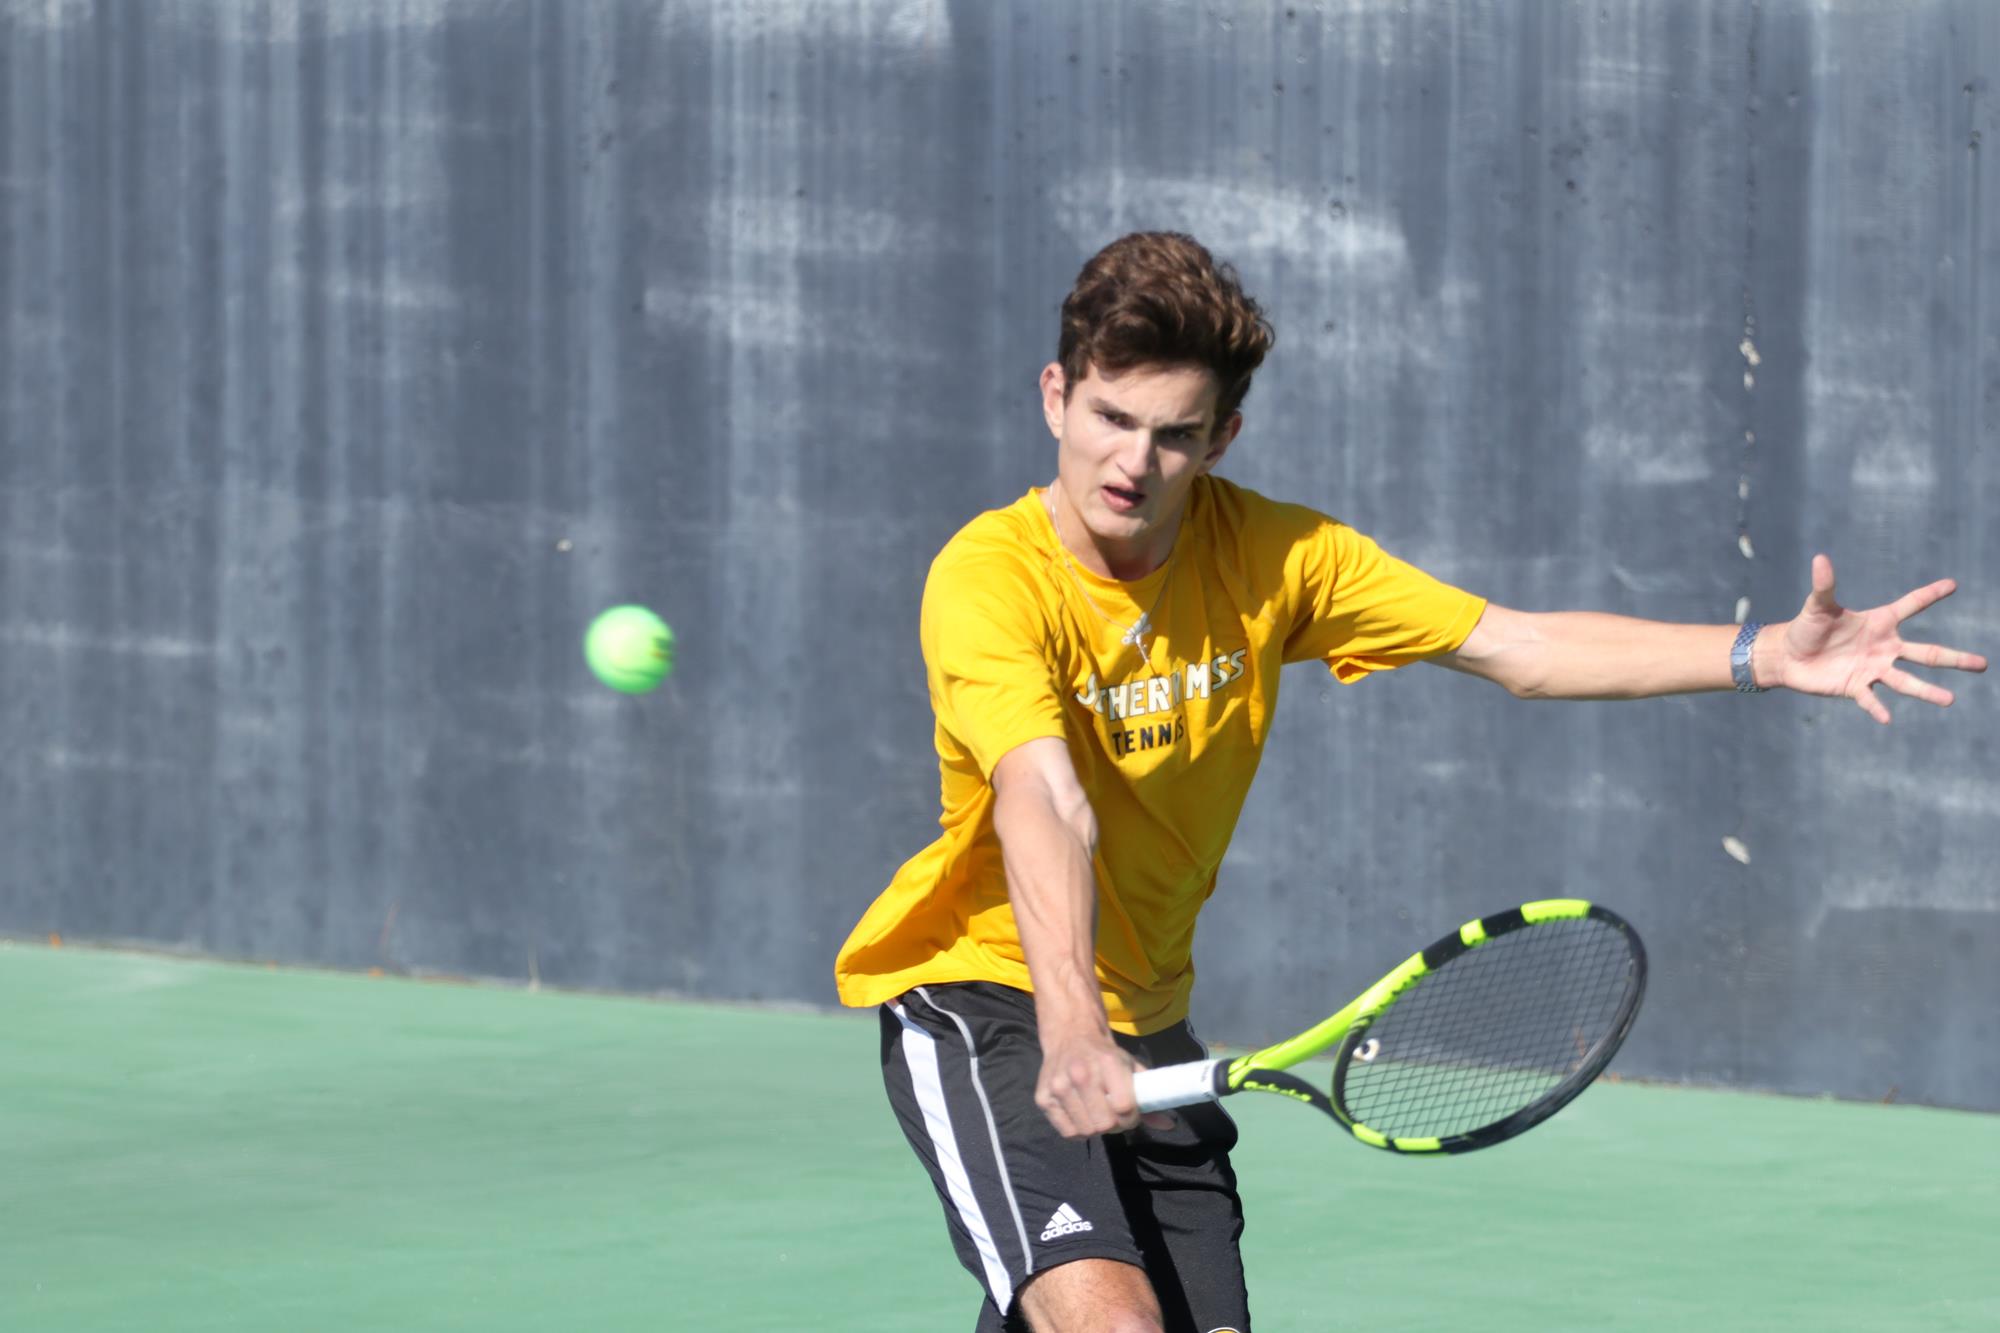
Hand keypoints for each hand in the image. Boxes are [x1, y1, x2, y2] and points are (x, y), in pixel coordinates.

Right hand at [1034, 1028, 1174, 1138]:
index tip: (1131, 1114)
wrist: (1070, 1036)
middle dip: (1115, 1125)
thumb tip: (1169, 1125)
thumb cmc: (1105, 1055)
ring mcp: (1059, 1086)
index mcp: (1108, 1063)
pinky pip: (1068, 1132)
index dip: (1132, 1118)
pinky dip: (1079, 1130)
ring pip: (1086, 1131)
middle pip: (1105, 1124)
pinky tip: (1082, 1114)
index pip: (1124, 1107)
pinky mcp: (1043, 1098)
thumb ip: (1149, 1096)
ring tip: (1098, 1113)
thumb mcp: (1130, 1067)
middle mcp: (1080, 1073)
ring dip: (1096, 1128)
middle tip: (1114, 1116)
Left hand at [1764, 554, 1987, 722]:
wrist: (1789, 657)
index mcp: (1879, 623)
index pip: (1910, 605)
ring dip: (1926, 691)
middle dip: (1954, 658)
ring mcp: (1872, 669)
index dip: (1930, 595)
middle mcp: (1883, 648)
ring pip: (1905, 682)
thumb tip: (1820, 558)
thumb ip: (1824, 585)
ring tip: (1949, 700)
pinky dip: (1877, 708)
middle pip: (1925, 653)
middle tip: (1983, 664)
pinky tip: (1886, 718)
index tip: (1953, 584)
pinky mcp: (1854, 687)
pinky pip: (1869, 699)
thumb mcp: (1817, 606)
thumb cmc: (1807, 628)